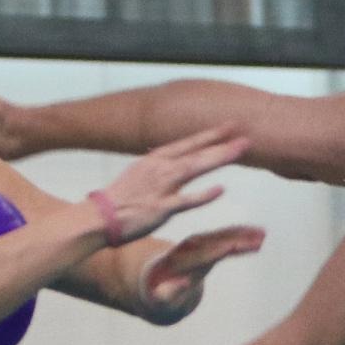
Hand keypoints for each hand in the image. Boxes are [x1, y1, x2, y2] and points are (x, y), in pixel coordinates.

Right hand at [98, 126, 249, 243]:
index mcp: (155, 160)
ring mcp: (160, 188)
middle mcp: (159, 169)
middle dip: (222, 144)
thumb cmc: (120, 198)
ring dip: (218, 158)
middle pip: (196, 152)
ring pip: (194, 168)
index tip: (230, 126)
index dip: (210, 134)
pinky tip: (220, 190)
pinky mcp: (159, 209)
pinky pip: (185, 201)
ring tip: (239, 151)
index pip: (188, 143)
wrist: (99, 218)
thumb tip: (171, 156)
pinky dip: (203, 195)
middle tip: (245, 137)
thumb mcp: (139, 173)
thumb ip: (159, 165)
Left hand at [137, 226, 266, 322]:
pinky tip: (259, 235)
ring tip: (264, 234)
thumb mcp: (160, 299)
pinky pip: (225, 239)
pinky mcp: (206, 247)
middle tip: (257, 237)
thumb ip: (168, 293)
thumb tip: (183, 284)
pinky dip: (241, 236)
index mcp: (177, 261)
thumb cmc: (157, 295)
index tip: (231, 247)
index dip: (215, 251)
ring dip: (242, 234)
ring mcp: (198, 246)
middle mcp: (189, 249)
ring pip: (223, 237)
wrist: (152, 282)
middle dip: (235, 239)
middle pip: (215, 241)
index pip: (199, 255)